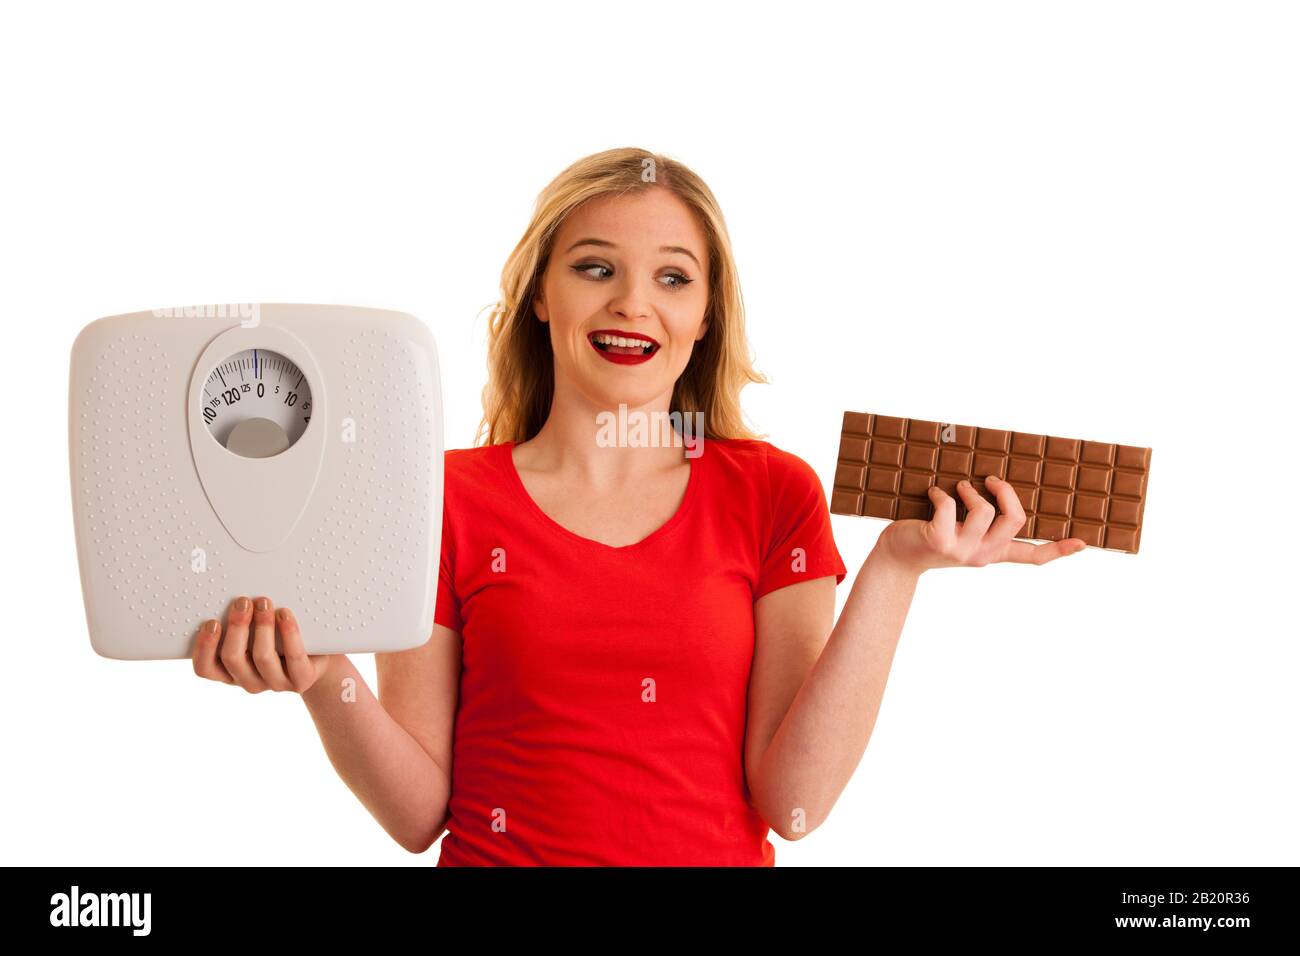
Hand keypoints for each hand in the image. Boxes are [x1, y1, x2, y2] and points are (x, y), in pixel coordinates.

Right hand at [192, 595, 334, 693]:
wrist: (316, 655)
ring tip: (264, 603)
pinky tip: (285, 614)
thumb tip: (230, 593)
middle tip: (242, 602)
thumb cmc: (276, 637)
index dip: (204, 647)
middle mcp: (248, 681)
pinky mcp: (300, 680)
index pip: (205, 668)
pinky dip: (289, 633)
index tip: (211, 622)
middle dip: (236, 627)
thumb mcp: (252, 630)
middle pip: (232, 658)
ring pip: (262, 657)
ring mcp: (275, 683)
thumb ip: (239, 619)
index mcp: (229, 671)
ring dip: (262, 626)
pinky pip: (293, 657)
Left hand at [876, 474, 1086, 574]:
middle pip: (1014, 520)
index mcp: (992, 553)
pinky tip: (934, 493)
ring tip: (959, 487)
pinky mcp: (939, 541)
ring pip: (983, 511)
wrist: (897, 558)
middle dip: (1006, 492)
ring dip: (971, 490)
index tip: (1083, 541)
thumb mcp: (963, 534)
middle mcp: (982, 555)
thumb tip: (999, 487)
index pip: (1031, 557)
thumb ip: (983, 521)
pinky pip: (949, 507)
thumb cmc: (931, 537)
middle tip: (991, 480)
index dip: (1058, 549)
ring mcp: (961, 551)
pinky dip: (942, 493)